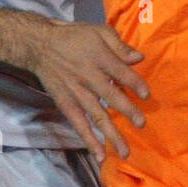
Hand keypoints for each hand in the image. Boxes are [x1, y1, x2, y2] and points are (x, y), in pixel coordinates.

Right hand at [19, 20, 148, 163]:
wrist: (41, 45)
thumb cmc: (75, 37)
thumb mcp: (98, 31)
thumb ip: (119, 45)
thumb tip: (139, 58)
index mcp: (99, 58)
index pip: (120, 73)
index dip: (135, 84)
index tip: (146, 95)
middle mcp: (88, 77)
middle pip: (111, 96)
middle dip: (127, 111)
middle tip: (141, 124)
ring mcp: (76, 93)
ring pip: (96, 116)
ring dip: (111, 134)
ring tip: (125, 152)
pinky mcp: (66, 104)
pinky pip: (79, 124)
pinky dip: (89, 139)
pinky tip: (99, 155)